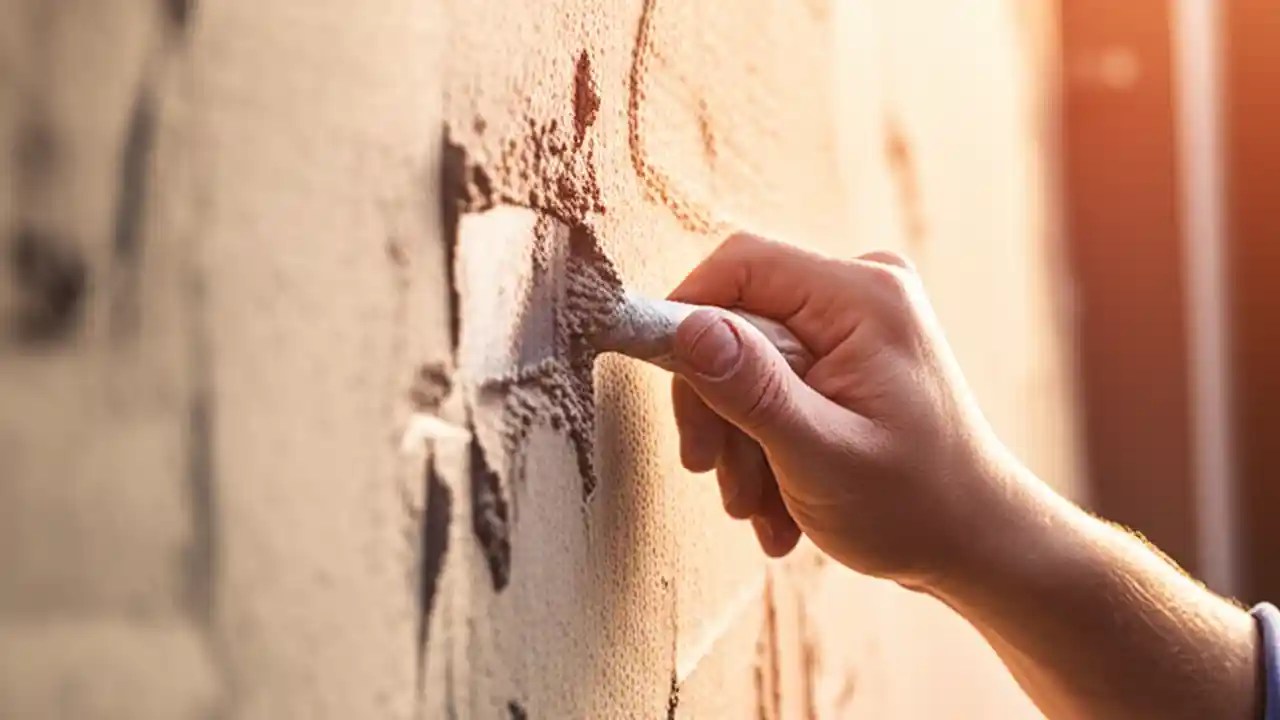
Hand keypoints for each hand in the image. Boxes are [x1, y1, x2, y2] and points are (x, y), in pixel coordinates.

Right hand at [669, 233, 1020, 587]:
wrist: (978, 545)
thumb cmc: (915, 508)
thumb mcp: (821, 456)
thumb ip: (752, 389)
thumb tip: (685, 326)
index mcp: (864, 297)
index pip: (742, 264)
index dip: (688, 313)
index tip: (665, 382)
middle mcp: (863, 291)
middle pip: (740, 319)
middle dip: (719, 406)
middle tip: (716, 478)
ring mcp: (858, 322)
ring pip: (749, 359)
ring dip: (741, 441)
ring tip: (759, 510)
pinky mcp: (849, 353)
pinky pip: (775, 380)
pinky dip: (766, 443)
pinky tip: (780, 503)